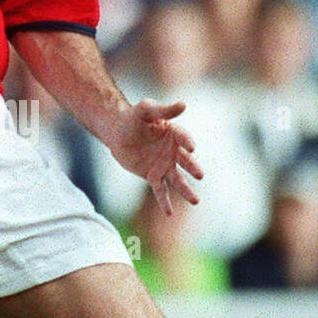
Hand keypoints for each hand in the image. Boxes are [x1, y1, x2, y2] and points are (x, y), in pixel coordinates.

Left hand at [109, 99, 202, 214]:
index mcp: (174, 133)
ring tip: (195, 201)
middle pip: (185, 160)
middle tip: (200, 175)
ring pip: (177, 179)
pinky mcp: (152, 175)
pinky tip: (169, 213)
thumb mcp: (146, 109)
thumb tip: (184, 104)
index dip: (187, 142)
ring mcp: (164, 164)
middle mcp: (173, 151)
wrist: (117, 132)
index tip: (191, 147)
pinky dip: (165, 201)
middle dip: (192, 167)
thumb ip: (163, 110)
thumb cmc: (133, 117)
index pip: (183, 138)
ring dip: (186, 190)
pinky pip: (160, 190)